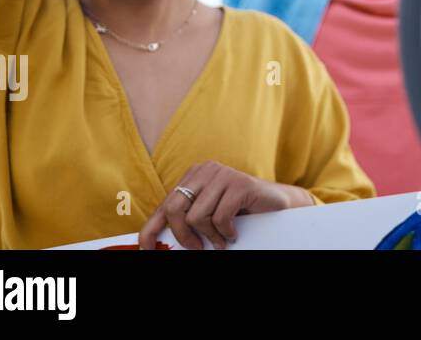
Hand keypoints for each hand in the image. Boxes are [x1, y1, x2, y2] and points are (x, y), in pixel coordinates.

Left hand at [138, 161, 312, 249]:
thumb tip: (158, 241)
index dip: (150, 230)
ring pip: (198, 216)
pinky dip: (225, 232)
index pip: (163, 205)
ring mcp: (223, 174)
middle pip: (175, 209)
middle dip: (183, 235)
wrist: (274, 202)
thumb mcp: (208, 213)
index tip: (145, 249)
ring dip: (210, 236)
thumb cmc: (238, 210)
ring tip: (221, 240)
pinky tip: (232, 233)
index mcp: (192, 176)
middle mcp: (205, 171)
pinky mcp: (240, 183)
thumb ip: (187, 219)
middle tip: (197, 248)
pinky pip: (220, 216)